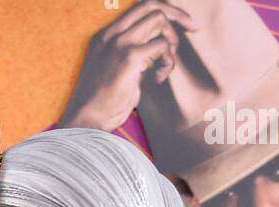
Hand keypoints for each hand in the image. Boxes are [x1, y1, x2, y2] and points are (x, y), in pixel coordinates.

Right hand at [59, 2, 198, 130]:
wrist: (85, 123)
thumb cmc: (101, 105)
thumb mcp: (115, 72)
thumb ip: (134, 56)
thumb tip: (157, 49)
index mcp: (106, 35)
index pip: (140, 7)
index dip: (166, 10)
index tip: (183, 22)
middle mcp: (112, 34)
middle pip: (152, 6)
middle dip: (179, 16)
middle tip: (193, 30)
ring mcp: (120, 43)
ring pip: (159, 21)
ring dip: (171, 43)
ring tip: (164, 68)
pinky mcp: (129, 58)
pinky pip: (162, 46)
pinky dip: (168, 62)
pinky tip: (159, 78)